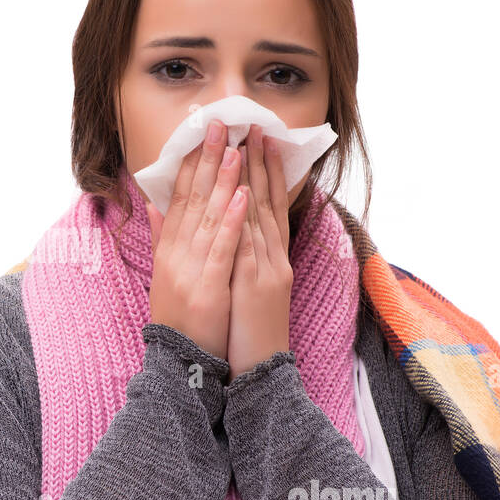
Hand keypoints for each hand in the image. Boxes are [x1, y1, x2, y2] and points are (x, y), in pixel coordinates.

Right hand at [145, 119, 248, 361]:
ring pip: (208, 218)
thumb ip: (160, 237)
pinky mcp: (208, 289)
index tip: (203, 133)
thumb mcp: (164, 274)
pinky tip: (241, 195)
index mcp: (168, 250)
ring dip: (222, 181)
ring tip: (235, 150)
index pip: (179, 198)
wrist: (180, 365)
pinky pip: (222, 250)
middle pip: (192, 200)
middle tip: (220, 125)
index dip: (191, 164)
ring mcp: (190, 272)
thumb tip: (153, 203)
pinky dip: (231, 221)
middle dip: (207, 160)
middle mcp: (176, 256)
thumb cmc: (179, 319)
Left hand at [227, 125, 293, 379]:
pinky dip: (246, 221)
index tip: (254, 140)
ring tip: (248, 144)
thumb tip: (227, 233)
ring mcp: (267, 270)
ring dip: (255, 179)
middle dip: (260, 164)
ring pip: (261, 217)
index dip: (261, 173)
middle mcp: (272, 259)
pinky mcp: (258, 286)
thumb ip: (236, 258)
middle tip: (254, 126)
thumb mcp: (242, 289)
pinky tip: (242, 195)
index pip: (265, 207)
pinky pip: (250, 247)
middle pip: (266, 202)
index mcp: (268, 259)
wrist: (262, 372)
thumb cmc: (248, 333)